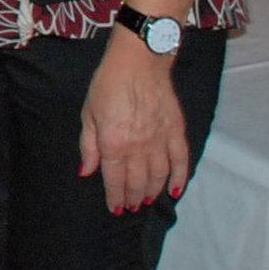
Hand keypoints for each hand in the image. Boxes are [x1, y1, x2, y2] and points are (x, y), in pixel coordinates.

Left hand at [79, 28, 188, 213]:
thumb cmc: (108, 83)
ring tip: (147, 201)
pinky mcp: (177, 132)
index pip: (114, 180)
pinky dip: (180, 179)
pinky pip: (181, 162)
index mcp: (114, 144)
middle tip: (131, 207)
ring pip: (159, 176)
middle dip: (133, 198)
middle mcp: (138, 148)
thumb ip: (89, 145)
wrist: (139, 60)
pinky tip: (175, 190)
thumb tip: (87, 173)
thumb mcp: (89, 113)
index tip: (115, 208)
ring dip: (153, 192)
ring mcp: (160, 141)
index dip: (114, 197)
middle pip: (137, 182)